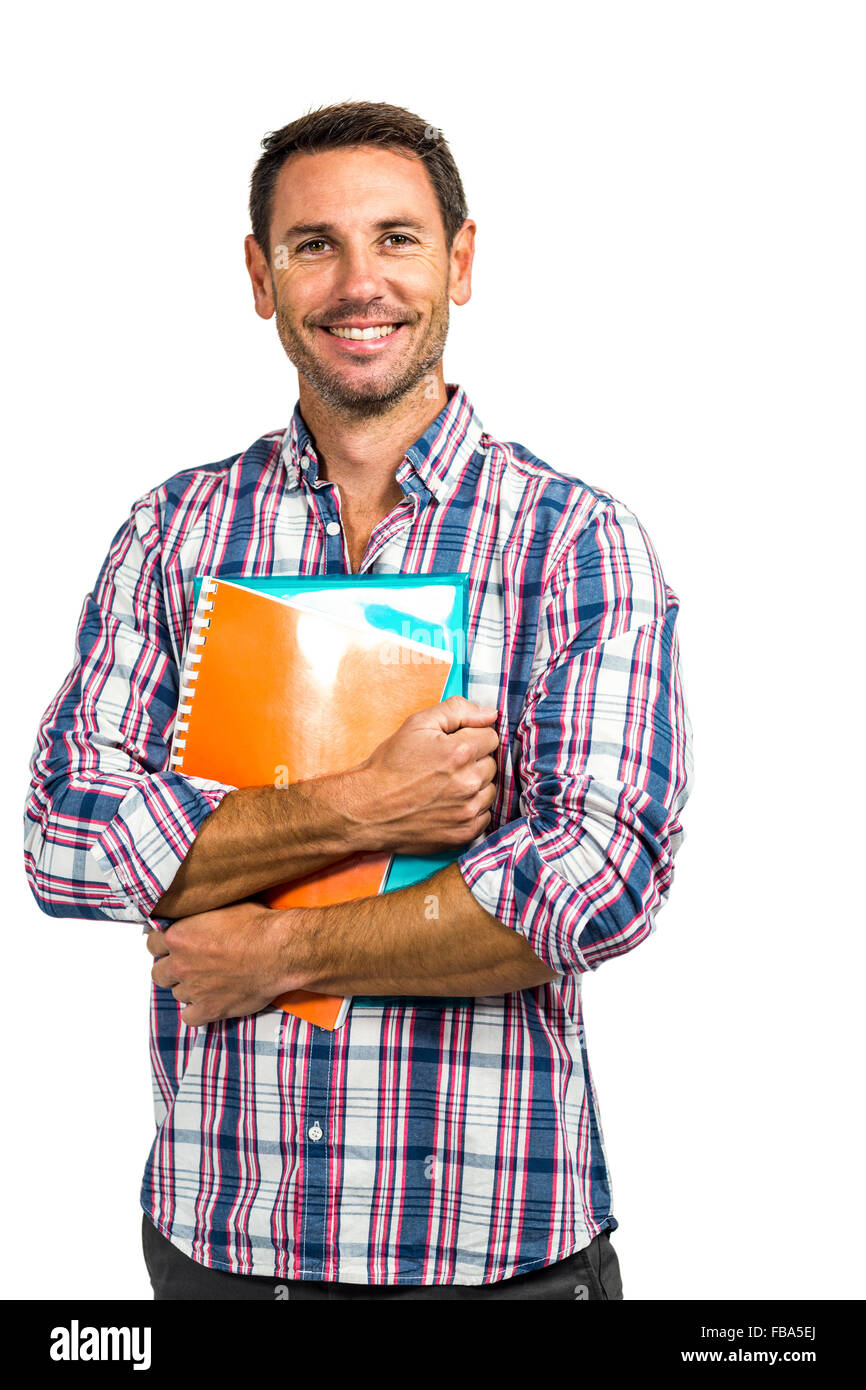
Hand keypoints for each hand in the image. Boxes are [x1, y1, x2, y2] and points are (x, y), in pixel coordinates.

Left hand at [145, 901, 294, 1027]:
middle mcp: (181, 964)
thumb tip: (195, 915)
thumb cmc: (257, 927)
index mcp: (179, 936)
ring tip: (206, 982)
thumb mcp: (223, 906)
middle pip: (159, 973)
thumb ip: (200, 915)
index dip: (164, 944)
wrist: (278, 952)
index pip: (152, 943)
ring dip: (188, 988)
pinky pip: (189, 1017)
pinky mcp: (209, 1008)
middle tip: (188, 964)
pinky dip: (196, 1012)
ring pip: (176, 994)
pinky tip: (207, 1002)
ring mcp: (194, 989)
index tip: (173, 945)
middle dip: (171, 969)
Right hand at [347, 695, 499, 855]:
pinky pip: (484, 815)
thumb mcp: (417, 724)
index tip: (454, 745)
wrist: (368, 808)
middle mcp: (469, 782)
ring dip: (475, 786)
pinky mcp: (464, 833)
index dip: (472, 737)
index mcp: (460, 752)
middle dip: (473, 761)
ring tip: (446, 785)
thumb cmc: (390, 765)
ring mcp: (468, 811)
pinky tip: (449, 804)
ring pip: (490, 790)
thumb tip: (490, 714)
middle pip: (492, 764)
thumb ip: (457, 710)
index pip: (491, 737)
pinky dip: (471, 809)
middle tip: (446, 766)